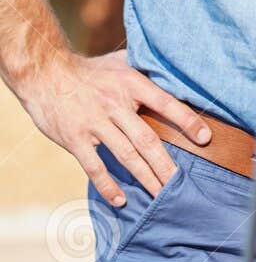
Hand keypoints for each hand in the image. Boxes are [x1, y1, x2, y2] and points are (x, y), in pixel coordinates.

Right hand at [19, 46, 211, 207]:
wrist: (45, 72)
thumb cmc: (89, 70)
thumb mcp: (120, 61)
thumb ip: (145, 68)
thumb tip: (174, 71)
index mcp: (130, 83)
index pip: (165, 103)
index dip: (186, 120)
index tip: (205, 138)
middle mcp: (115, 103)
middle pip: (147, 139)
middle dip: (167, 164)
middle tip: (182, 185)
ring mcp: (94, 122)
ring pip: (126, 155)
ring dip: (146, 177)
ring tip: (161, 195)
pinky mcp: (75, 138)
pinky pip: (95, 166)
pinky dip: (108, 185)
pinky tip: (121, 200)